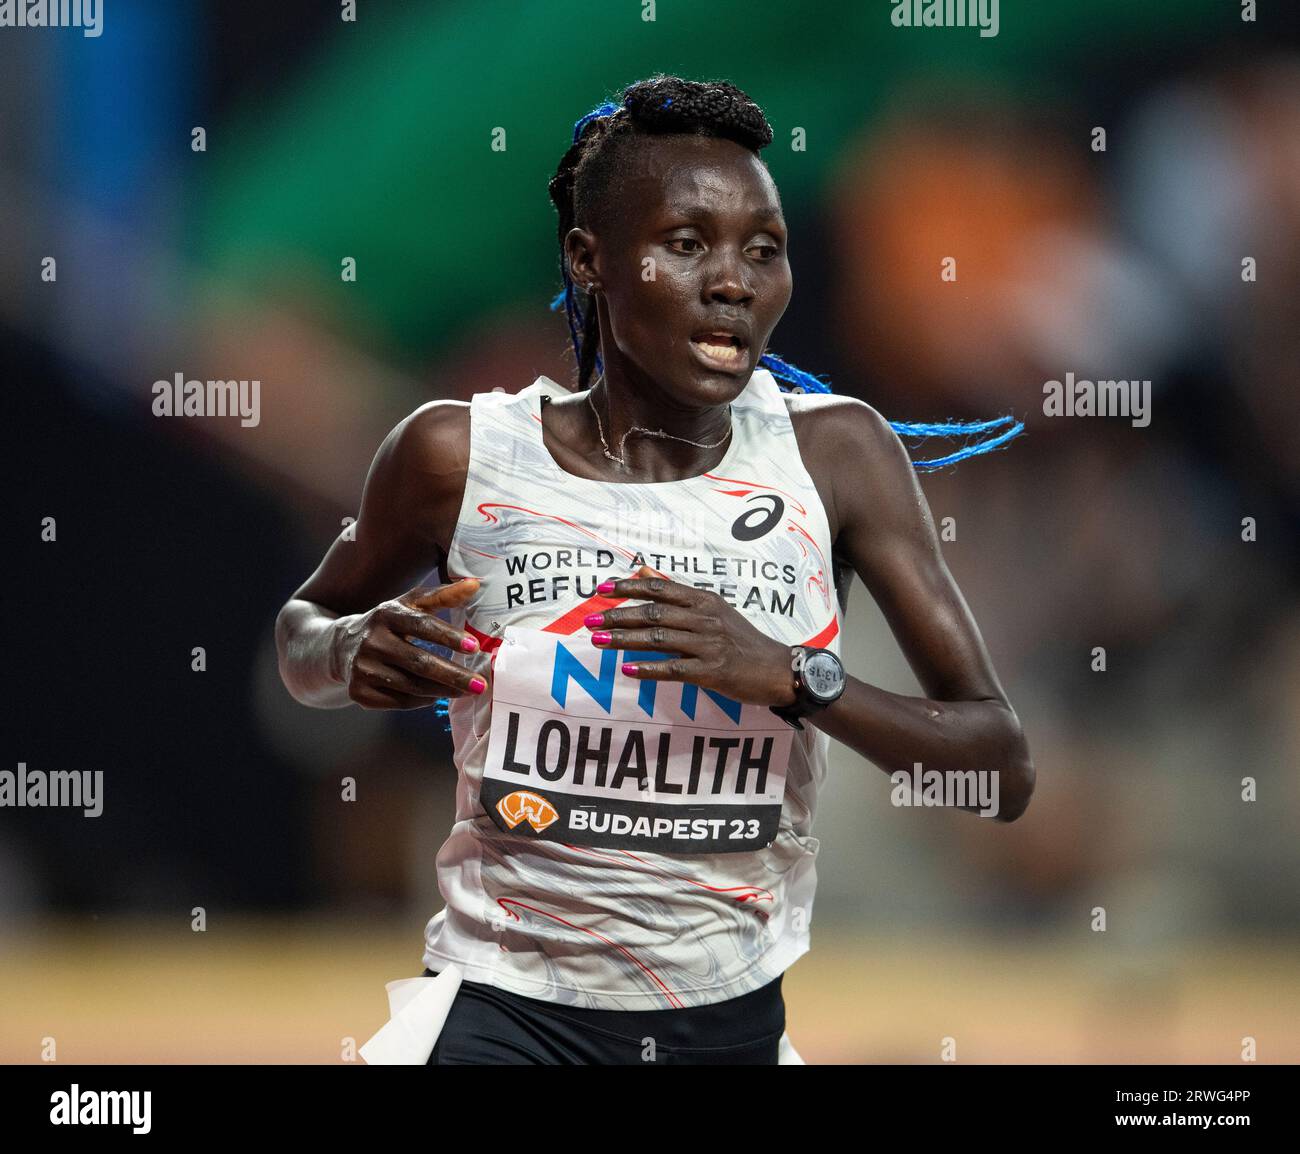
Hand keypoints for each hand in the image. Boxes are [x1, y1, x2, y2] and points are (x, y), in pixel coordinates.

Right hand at [330, 577, 488, 708]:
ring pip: (412, 687)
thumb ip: (443, 596)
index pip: (421, 625)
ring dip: (443, 691)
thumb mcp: (410, 604)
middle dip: (453, 675)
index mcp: (386, 614)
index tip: (475, 647)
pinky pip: (400, 702)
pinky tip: (436, 695)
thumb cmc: (389, 624)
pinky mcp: (358, 692)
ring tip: (466, 691)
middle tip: (480, 684)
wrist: (342, 647)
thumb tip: (474, 584)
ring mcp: (362, 668)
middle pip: (419, 663)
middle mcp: (371, 641)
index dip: (449, 636)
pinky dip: (423, 701)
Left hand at [586, 566, 796, 705]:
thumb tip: (642, 572)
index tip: (602, 589)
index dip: (628, 588)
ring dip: (624, 640)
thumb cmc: (742, 639)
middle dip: (618, 616)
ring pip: (658, 638)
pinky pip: (673, 668)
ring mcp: (708, 645)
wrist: (778, 669)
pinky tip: (627, 669)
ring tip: (599, 641)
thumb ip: (676, 592)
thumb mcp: (713, 608)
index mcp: (704, 601)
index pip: (660, 589)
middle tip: (591, 620)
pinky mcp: (711, 672)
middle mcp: (705, 619)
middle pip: (653, 613)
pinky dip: (649, 668)